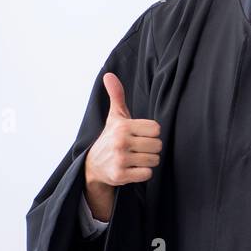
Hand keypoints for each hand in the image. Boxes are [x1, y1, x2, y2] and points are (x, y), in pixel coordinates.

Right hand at [82, 72, 161, 221]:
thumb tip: (108, 74)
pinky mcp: (120, 176)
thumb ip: (117, 95)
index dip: (151, 133)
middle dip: (150, 148)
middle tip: (137, 148)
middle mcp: (120, 142)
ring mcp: (120, 160)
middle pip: (157, 145)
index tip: (139, 135)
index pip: (157, 129)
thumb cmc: (111, 137)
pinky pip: (147, 174)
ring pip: (154, 160)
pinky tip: (132, 169)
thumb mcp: (115, 116)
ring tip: (135, 158)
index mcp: (123, 126)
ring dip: (147, 161)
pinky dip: (143, 173)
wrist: (93, 165)